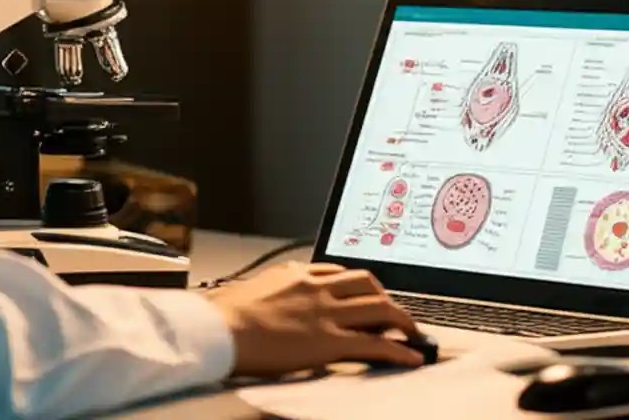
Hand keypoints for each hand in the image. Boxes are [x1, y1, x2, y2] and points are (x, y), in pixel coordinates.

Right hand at [207, 261, 421, 377]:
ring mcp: (326, 313)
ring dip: (402, 320)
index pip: (339, 272)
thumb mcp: (252, 288)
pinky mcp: (330, 341)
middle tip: (395, 313)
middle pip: (368, 283)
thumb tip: (270, 293)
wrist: (217, 328)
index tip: (365, 295)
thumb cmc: (224, 314)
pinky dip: (399, 351)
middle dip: (386, 297)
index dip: (358, 285)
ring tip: (411, 332)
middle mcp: (317, 287)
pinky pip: (375, 344)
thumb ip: (272, 288)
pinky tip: (411, 357)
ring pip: (380, 308)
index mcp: (297, 274)